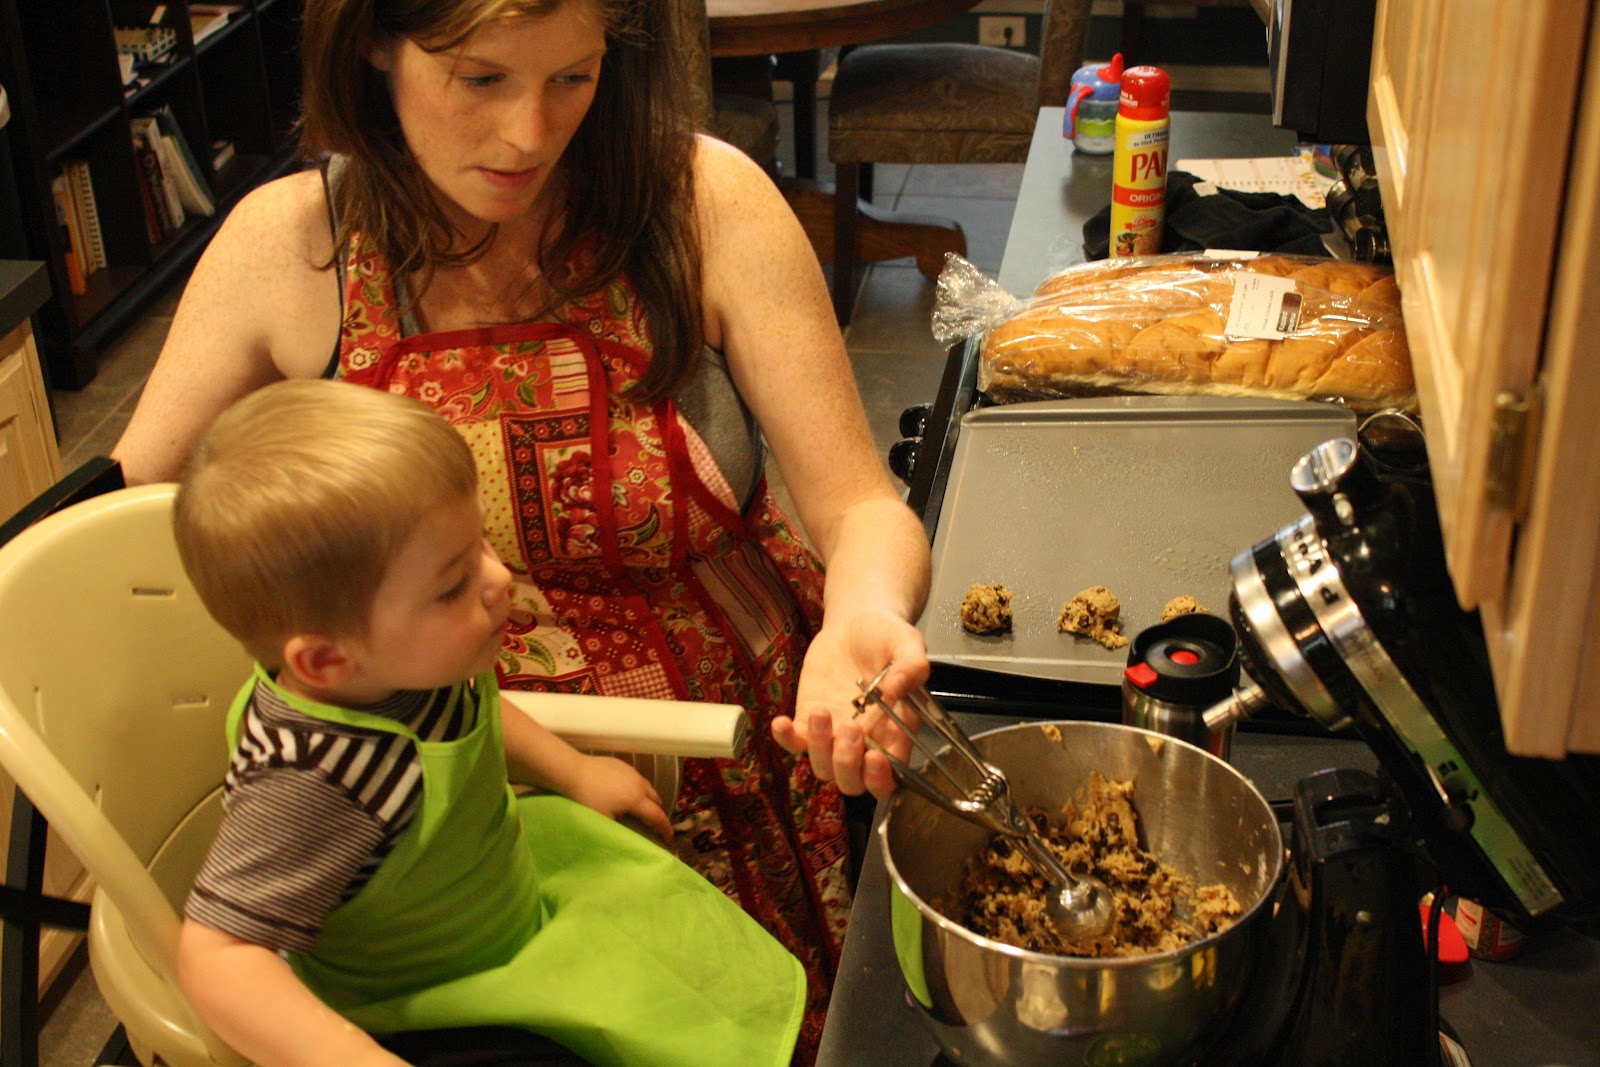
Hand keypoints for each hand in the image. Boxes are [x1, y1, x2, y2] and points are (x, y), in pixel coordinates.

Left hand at [565, 755, 674, 842]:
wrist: (571, 771)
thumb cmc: (587, 799)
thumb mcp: (604, 820)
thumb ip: (621, 829)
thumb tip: (631, 838)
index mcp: (636, 799)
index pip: (657, 816)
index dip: (665, 829)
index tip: (671, 840)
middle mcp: (638, 783)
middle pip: (656, 799)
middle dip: (659, 813)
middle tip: (655, 825)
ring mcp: (630, 771)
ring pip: (647, 787)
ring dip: (649, 799)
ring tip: (643, 809)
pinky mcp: (620, 764)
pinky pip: (636, 779)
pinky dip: (637, 789)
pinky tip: (625, 793)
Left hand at [771, 610, 929, 801]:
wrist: (855, 625)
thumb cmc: (887, 637)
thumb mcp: (907, 643)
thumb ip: (911, 666)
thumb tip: (897, 689)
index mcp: (897, 732)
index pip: (891, 776)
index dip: (881, 779)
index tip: (874, 758)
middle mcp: (866, 742)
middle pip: (852, 782)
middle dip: (847, 764)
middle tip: (850, 727)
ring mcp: (834, 734)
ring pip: (823, 769)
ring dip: (819, 750)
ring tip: (821, 712)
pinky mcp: (808, 720)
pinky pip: (794, 743)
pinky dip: (785, 739)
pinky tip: (782, 721)